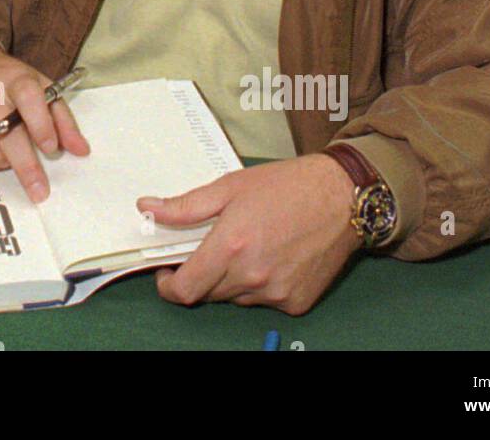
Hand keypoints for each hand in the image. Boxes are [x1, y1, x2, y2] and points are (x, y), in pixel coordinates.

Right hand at [0, 40, 88, 202]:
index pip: (28, 97)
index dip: (41, 124)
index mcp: (15, 78)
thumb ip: (62, 119)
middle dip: (24, 164)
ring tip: (6, 160)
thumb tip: (80, 150)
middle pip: (4, 128)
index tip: (51, 148)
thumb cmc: (8, 80)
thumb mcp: (41, 88)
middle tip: (38, 189)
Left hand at [138, 154, 361, 314]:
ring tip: (250, 245)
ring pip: (236, 297)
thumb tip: (147, 206)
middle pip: (209, 293)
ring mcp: (276, 293)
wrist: (342, 197)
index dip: (169, 286)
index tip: (167, 275)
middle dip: (203, 274)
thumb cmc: (286, 186)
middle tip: (216, 246)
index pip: (185, 289)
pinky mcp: (296, 302)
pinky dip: (261, 286)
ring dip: (233, 279)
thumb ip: (185, 206)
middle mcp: (252, 275)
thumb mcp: (229, 187)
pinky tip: (274, 257)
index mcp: (231, 246)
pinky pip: (264, 301)